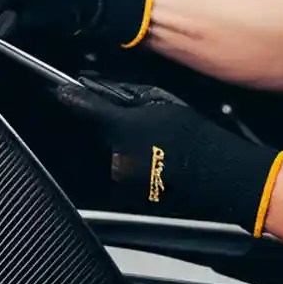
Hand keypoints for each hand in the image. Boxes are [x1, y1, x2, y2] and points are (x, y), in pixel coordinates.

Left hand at [55, 79, 282, 234]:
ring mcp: (123, 177)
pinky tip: (159, 164)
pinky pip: (125, 173)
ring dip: (126, 149)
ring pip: (113, 154)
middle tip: (145, 128)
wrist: (222, 176)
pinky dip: (136, 166)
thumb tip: (98, 89)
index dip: (70, 97)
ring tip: (158, 149)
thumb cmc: (198, 137)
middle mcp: (117, 154)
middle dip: (114, 127)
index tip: (60, 91)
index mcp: (122, 128)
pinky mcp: (130, 194)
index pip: (84, 108)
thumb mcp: (162, 103)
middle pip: (101, 133)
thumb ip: (126, 97)